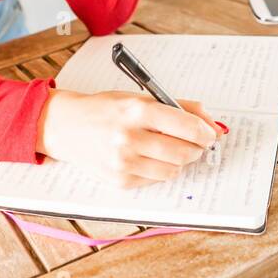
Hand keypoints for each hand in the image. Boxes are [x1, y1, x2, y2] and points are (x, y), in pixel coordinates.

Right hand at [35, 88, 227, 187]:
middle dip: (197, 148)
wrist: (67, 126)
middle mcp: (129, 137)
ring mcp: (123, 162)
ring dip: (180, 161)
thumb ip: (178, 106)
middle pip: (183, 151)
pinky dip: (160, 170)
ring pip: (173, 170)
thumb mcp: (140, 97)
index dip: (205, 132)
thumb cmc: (106, 109)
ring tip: (171, 149)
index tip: (210, 133)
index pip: (186, 126)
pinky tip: (150, 158)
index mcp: (137, 110)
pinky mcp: (119, 180)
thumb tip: (211, 122)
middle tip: (196, 143)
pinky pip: (155, 180)